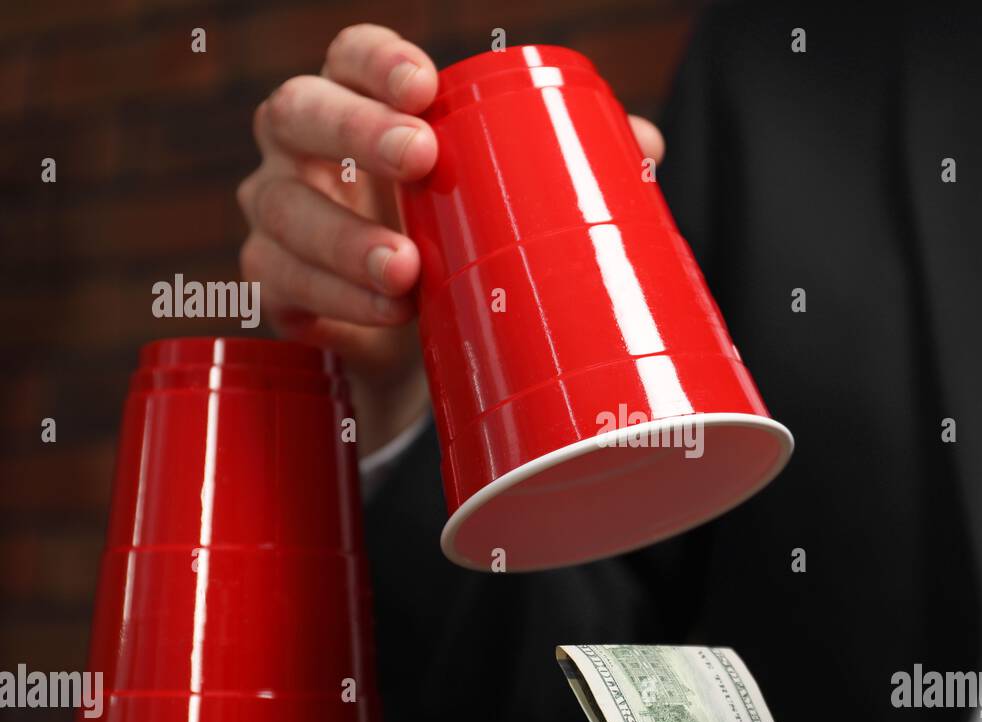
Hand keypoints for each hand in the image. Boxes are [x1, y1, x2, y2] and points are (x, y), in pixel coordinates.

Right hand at [238, 24, 665, 454]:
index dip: (378, 63)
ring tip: (410, 270)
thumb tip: (645, 144)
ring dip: (345, 239)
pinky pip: (282, 284)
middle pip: (296, 111)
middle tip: (420, 159)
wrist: (414, 347)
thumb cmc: (459, 248)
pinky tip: (390, 313)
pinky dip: (337, 299)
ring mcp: (280, 216)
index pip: (350, 57)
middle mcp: (304, 149)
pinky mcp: (279, 287)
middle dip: (355, 129)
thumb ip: (565, 167)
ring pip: (281, 207)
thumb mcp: (505, 207)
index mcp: (362, 108)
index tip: (426, 89)